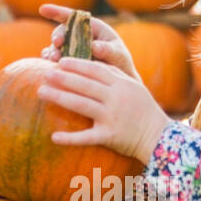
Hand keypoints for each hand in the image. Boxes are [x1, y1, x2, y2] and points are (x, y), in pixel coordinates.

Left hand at [36, 56, 172, 163]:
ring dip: (59, 97)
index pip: (95, 69)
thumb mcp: (133, 87)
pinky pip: (87, 137)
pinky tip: (54, 137)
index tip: (59, 61)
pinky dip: (70, 138)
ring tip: (41, 92)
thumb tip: (91, 63)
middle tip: (44, 72)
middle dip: (63, 77)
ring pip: (82, 105)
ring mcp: (112, 117)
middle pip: (85, 85)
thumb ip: (114, 75)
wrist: (158, 136)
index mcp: (121, 84)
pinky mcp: (110, 136)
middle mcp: (116, 99)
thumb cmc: (143, 109)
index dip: (76, 64)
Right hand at [38, 4, 142, 84]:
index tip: (43, 9)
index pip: (72, 16)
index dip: (56, 11)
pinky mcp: (66, 62)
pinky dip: (50, 62)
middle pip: (62, 31)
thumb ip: (108, 50)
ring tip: (54, 59)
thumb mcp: (118, 54)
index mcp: (91, 27)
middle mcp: (77, 36)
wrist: (116, 81)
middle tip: (58, 43)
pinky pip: (54, 59)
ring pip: (55, 47)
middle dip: (57, 36)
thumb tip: (94, 47)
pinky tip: (50, 65)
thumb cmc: (120, 62)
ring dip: (52, 51)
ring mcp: (70, 49)